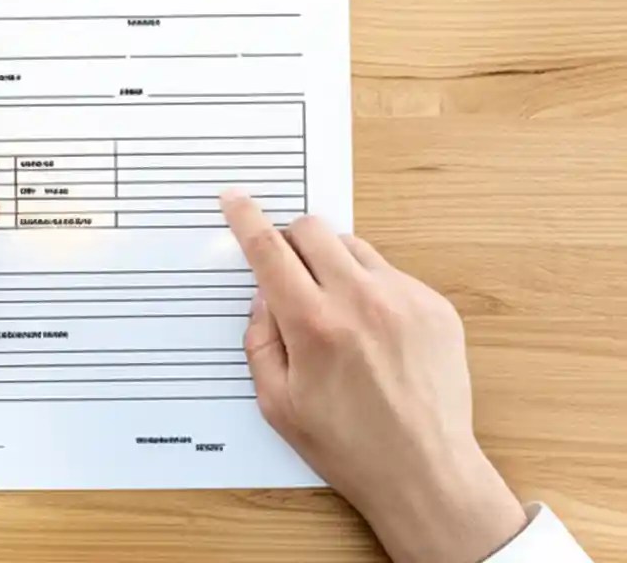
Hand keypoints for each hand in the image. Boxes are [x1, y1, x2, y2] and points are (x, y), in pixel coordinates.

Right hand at [219, 191, 526, 562]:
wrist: (424, 471)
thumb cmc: (348, 446)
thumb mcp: (276, 402)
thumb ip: (259, 340)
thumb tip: (263, 296)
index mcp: (313, 326)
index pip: (269, 250)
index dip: (246, 219)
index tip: (235, 200)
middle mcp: (360, 301)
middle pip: (312, 230)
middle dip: (290, 239)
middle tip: (286, 271)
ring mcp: (404, 300)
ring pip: (353, 246)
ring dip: (330, 262)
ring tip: (333, 312)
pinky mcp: (434, 307)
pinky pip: (389, 273)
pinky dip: (369, 288)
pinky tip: (371, 333)